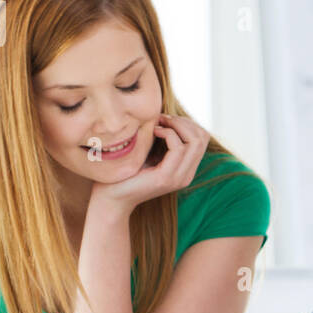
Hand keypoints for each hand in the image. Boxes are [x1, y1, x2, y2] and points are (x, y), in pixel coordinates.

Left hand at [89, 114, 210, 216]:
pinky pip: (179, 148)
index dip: (187, 122)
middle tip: (163, 118)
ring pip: (195, 141)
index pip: (202, 138)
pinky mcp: (166, 177)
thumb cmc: (125, 173)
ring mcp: (178, 177)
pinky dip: (168, 133)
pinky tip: (154, 131)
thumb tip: (166, 115)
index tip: (165, 118)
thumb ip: (162, 141)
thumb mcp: (149, 153)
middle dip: (184, 121)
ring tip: (158, 123)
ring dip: (177, 125)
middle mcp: (186, 175)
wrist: (111, 198)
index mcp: (185, 170)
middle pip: (202, 137)